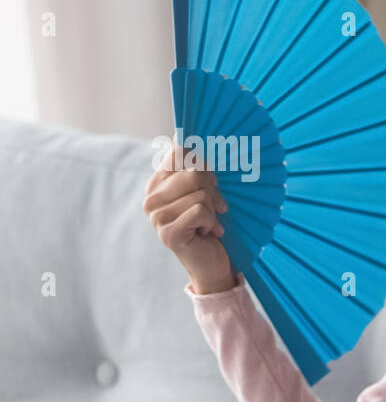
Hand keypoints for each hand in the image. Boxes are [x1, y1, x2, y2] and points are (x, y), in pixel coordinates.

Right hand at [143, 138, 235, 292]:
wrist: (213, 263)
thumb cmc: (211, 224)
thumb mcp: (205, 192)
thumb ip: (195, 168)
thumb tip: (182, 138)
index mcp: (158, 183)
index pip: (179, 153)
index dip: (203, 165)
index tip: (211, 183)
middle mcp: (151, 198)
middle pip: (193, 173)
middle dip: (214, 191)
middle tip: (217, 208)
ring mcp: (156, 217)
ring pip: (200, 194)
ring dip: (214, 212)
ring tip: (210, 224)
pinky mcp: (168, 233)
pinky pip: (200, 211)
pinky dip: (212, 223)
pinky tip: (208, 234)